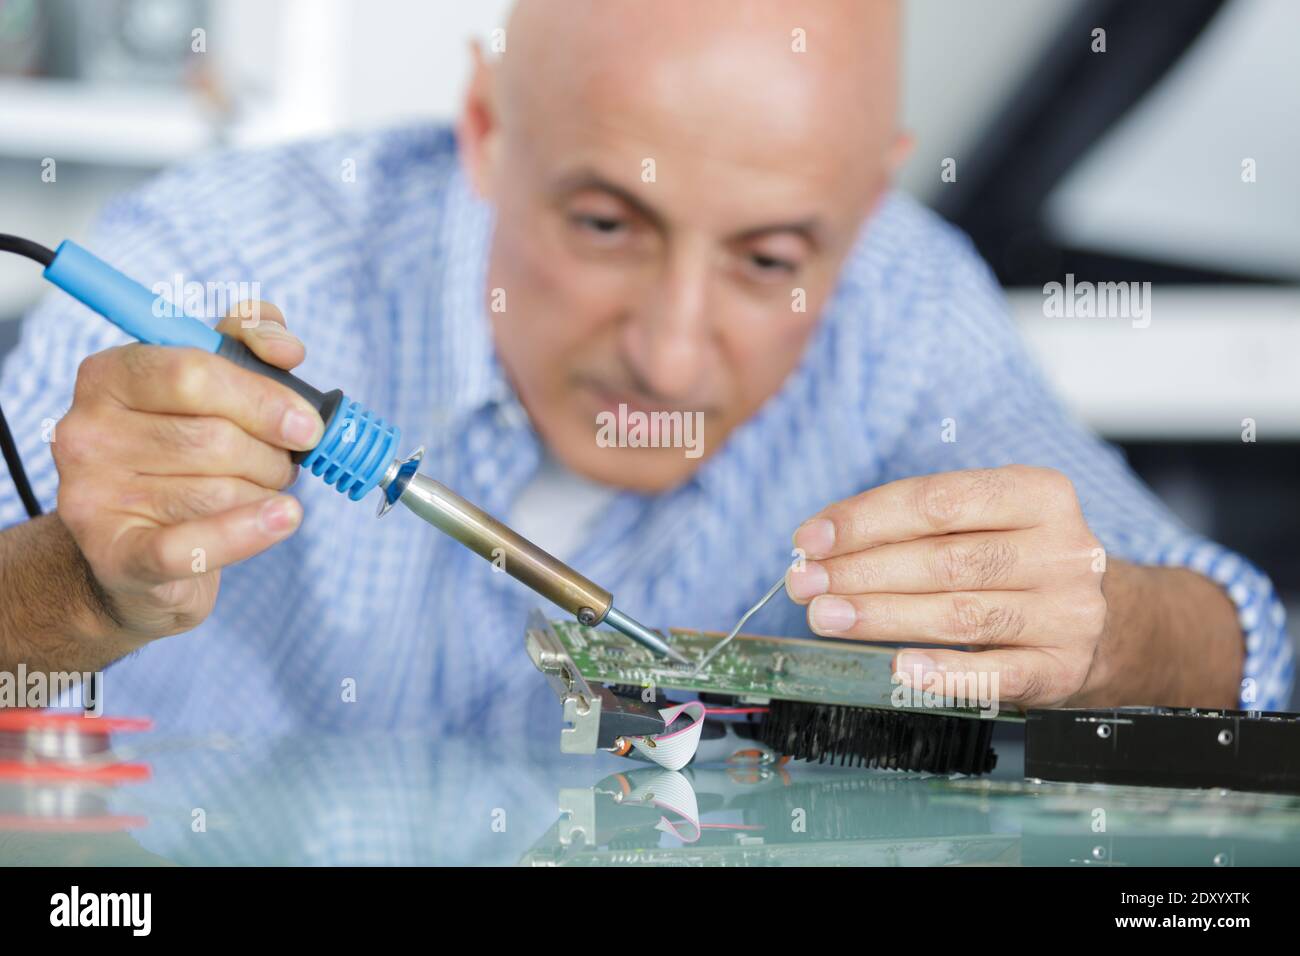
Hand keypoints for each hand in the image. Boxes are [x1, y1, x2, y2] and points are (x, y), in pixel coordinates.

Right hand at [53, 302, 322, 644]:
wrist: (139, 544)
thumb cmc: (184, 451)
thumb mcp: (212, 386)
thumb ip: (250, 346)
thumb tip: (286, 350)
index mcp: (109, 375)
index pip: (192, 373)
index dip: (263, 397)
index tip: (308, 422)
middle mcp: (86, 431)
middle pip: (213, 437)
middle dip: (270, 454)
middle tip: (286, 462)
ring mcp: (91, 496)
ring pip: (219, 491)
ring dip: (263, 492)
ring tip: (261, 490)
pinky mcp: (114, 555)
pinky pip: (191, 547)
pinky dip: (248, 533)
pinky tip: (284, 518)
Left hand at [786, 465, 1108, 708]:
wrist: (1105, 620)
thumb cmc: (1016, 560)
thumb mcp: (984, 522)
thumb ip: (914, 525)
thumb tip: (822, 544)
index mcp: (1038, 494)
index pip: (938, 501)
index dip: (866, 520)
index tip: (810, 539)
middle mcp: (1062, 549)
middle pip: (944, 560)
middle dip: (862, 572)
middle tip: (805, 584)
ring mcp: (1067, 612)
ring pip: (960, 614)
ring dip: (882, 617)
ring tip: (825, 618)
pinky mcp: (1062, 668)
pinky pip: (996, 674)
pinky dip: (944, 672)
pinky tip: (899, 668)